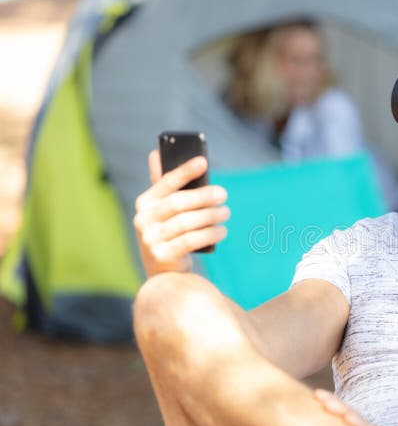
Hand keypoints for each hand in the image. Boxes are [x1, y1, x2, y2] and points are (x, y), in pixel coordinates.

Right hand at [133, 150, 228, 276]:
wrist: (164, 272)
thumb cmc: (170, 232)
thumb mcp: (164, 210)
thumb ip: (165, 186)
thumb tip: (156, 153)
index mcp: (144, 203)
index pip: (166, 183)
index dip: (184, 171)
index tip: (204, 162)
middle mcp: (143, 220)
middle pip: (178, 203)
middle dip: (203, 196)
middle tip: (223, 194)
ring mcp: (150, 240)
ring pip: (186, 222)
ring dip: (211, 216)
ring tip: (226, 213)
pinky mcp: (162, 257)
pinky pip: (191, 241)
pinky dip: (210, 234)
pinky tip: (222, 230)